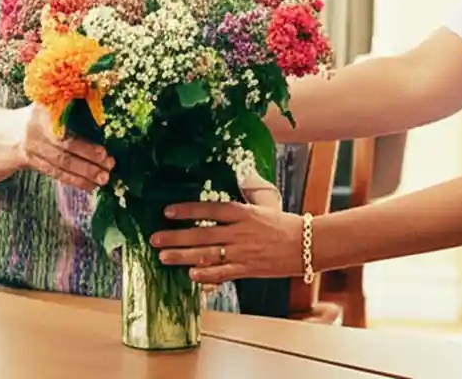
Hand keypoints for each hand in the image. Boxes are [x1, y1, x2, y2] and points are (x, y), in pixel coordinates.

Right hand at [14, 104, 113, 191]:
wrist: (7, 132)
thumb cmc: (40, 113)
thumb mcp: (50, 100)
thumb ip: (72, 97)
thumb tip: (101, 92)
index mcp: (42, 111)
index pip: (63, 123)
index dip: (80, 136)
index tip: (102, 149)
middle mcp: (36, 131)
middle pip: (64, 147)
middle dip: (88, 157)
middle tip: (110, 164)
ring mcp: (33, 149)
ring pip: (61, 164)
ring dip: (84, 173)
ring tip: (104, 179)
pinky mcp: (34, 164)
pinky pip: (56, 174)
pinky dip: (75, 181)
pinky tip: (91, 186)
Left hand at [150, 203, 303, 284]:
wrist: (308, 244)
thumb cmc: (286, 224)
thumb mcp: (264, 206)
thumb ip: (244, 201)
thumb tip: (232, 187)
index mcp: (244, 212)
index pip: (210, 208)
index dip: (187, 210)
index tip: (167, 211)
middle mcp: (240, 231)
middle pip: (201, 233)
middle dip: (175, 236)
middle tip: (154, 239)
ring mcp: (243, 252)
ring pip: (206, 254)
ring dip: (182, 256)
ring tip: (163, 257)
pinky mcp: (248, 269)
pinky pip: (223, 272)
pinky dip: (206, 274)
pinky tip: (191, 275)